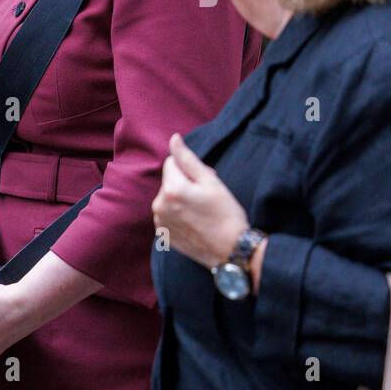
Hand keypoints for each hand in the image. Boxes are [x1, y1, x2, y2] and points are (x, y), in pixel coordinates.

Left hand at [151, 133, 248, 269]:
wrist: (231, 250)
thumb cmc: (226, 214)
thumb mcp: (211, 181)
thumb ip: (188, 159)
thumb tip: (174, 139)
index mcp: (171, 189)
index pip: (172, 162)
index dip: (190, 168)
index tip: (205, 181)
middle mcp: (159, 206)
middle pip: (169, 180)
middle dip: (185, 183)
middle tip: (207, 197)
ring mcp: (160, 222)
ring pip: (168, 197)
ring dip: (181, 198)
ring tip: (202, 211)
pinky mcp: (163, 235)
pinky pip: (167, 213)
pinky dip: (178, 214)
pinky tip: (195, 222)